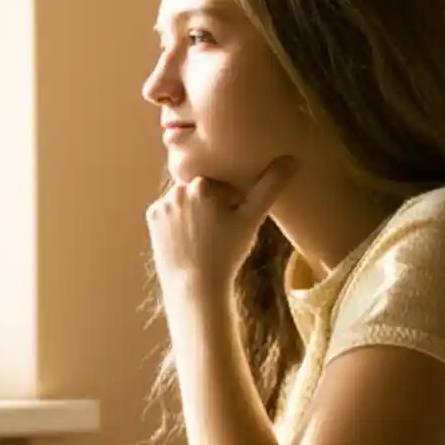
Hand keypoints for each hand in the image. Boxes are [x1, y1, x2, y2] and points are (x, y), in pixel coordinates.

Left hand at [146, 157, 295, 292]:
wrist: (194, 286)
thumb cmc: (226, 253)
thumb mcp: (252, 219)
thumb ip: (270, 186)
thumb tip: (292, 159)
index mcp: (202, 185)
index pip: (222, 183)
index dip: (230, 201)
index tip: (231, 221)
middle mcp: (177, 189)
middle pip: (201, 189)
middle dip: (210, 204)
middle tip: (217, 231)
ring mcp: (162, 203)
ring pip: (184, 199)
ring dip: (192, 211)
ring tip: (201, 237)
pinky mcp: (151, 217)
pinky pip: (168, 211)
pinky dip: (176, 220)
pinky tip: (186, 238)